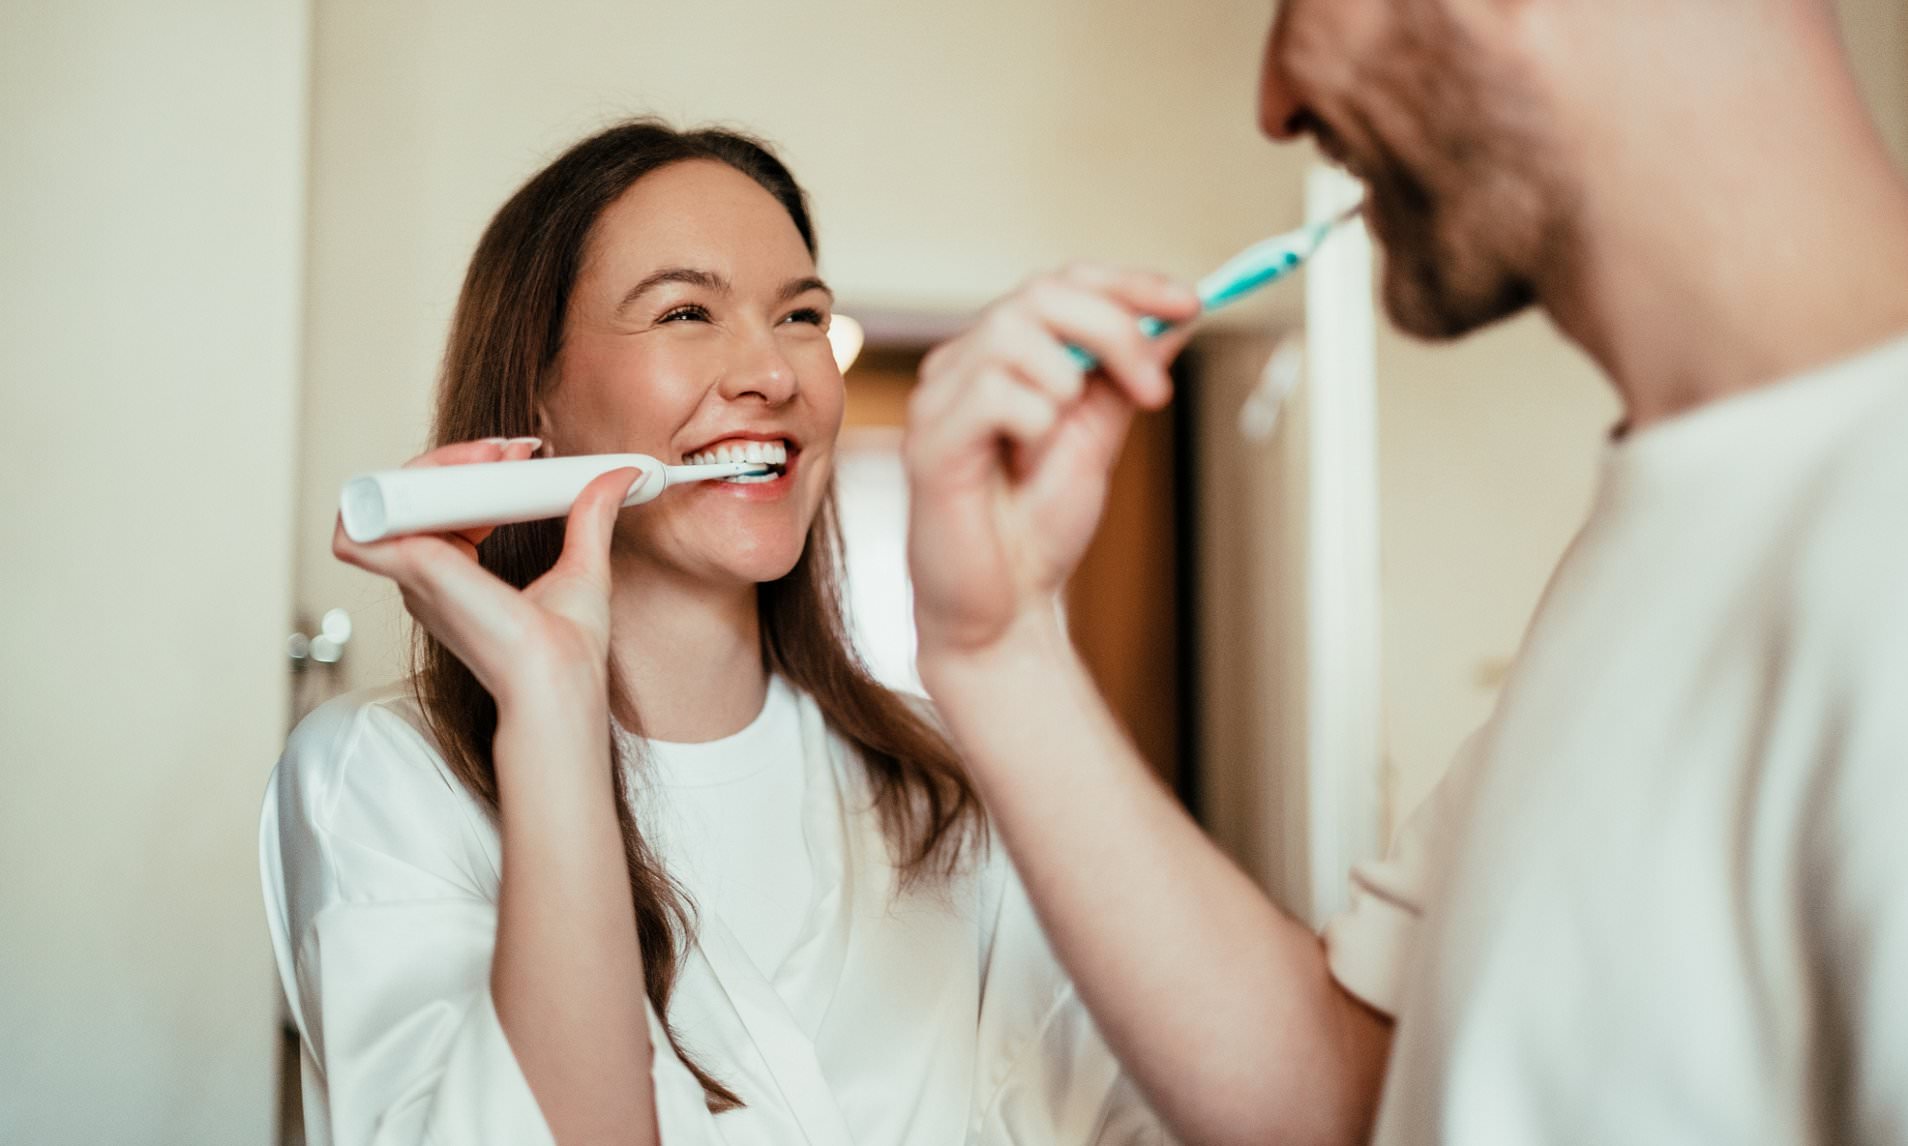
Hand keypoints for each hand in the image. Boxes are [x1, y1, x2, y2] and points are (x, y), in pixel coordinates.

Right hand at [332, 438, 642, 711]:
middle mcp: (426, 576)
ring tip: (493, 455)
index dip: (473, 471)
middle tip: (512, 450)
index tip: (521, 453)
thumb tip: (621, 478)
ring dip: (435, 462)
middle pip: (411, 493)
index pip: (440, 506)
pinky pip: (366, 517)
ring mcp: (414, 574)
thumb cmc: (566, 650)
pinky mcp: (412, 568)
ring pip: (386, 494)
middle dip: (455, 457)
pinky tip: (464, 471)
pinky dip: (401, 483)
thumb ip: (592, 518)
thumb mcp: (584, 567)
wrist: (560, 676)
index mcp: (453, 576)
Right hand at [904, 264, 1197, 661]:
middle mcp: (963, 364)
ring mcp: (939, 398)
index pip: (1063, 284)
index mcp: (1004, 357)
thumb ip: (1128, 376)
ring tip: (1059, 442)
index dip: (1130, 285)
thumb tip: (1177, 317)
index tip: (1190, 304)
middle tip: (1154, 393)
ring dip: (1068, 385)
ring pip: (1014, 333)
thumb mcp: (1098, 436)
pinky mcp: (928, 440)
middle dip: (1116, 331)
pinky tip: (1021, 466)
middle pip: (1042, 293)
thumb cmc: (1035, 528)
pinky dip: (1032, 425)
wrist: (1003, 610)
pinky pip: (994, 393)